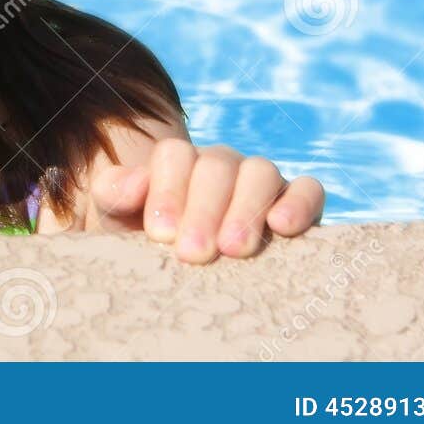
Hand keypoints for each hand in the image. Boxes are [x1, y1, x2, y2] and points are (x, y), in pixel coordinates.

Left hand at [89, 140, 323, 262]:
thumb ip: (115, 192)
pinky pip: (308, 189)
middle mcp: (220, 165)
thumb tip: (136, 184)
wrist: (179, 267)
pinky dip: (300, 202)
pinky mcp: (297, 202)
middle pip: (217, 166)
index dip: (168, 192)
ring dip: (247, 209)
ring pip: (261, 172)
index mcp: (177, 163)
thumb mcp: (118, 217)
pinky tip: (284, 226)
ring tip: (234, 249)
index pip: (175, 156)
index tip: (159, 234)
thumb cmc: (147, 241)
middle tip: (192, 254)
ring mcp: (259, 181)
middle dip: (204, 210)